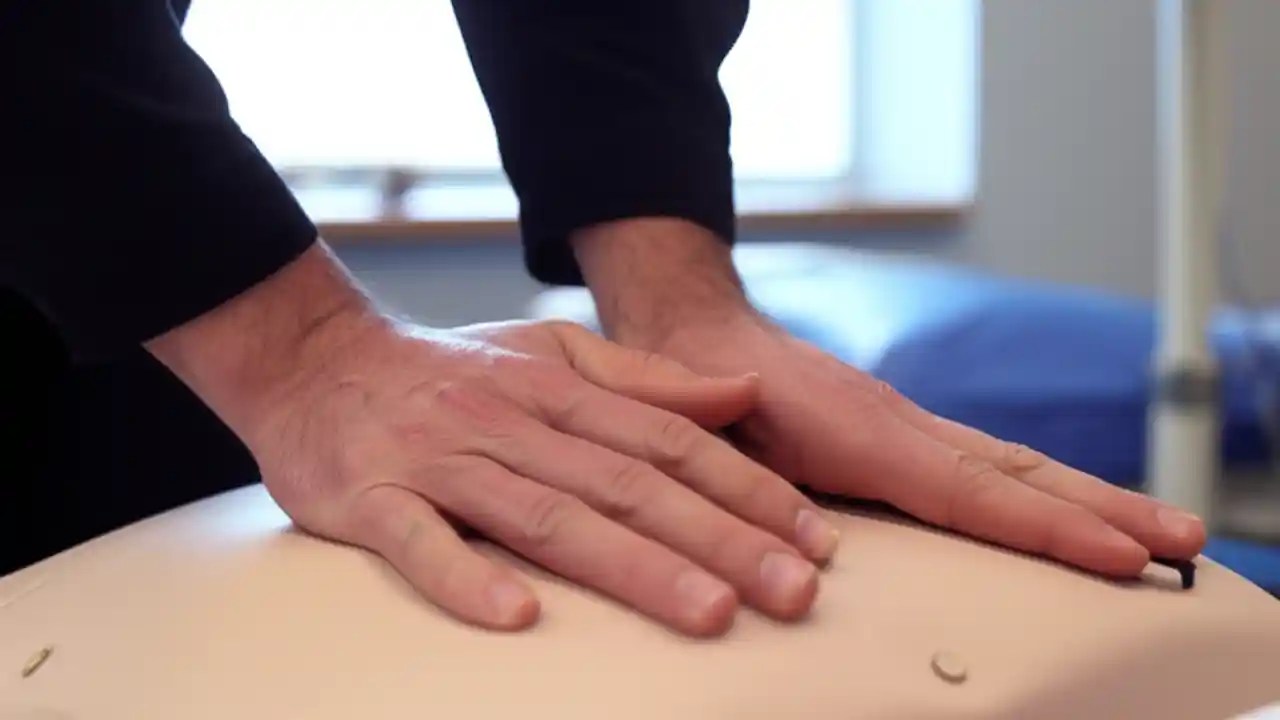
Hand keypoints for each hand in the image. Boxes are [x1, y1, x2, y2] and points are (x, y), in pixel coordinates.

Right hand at [148, 243, 837, 635]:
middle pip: (630, 485)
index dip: (748, 488)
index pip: (672, 442)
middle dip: (721, 539)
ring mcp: (444, 462)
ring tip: (709, 612)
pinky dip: (467, 577)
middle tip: (795, 592)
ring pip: (550, 516)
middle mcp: (513, 423)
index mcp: (561, 390)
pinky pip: (422, 543)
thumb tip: (743, 391)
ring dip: (633, 565)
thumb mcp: (549, 350)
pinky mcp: (373, 500)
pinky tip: (519, 618)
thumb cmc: (447, 369)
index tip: (813, 538)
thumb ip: (645, 376)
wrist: (314, 360)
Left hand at [576, 219, 1206, 577]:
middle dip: (1103, 509)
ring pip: (1011, 464)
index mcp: (860, 433)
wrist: (698, 332)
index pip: (971, 492)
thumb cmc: (700, 391)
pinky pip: (982, 463)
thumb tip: (801, 540)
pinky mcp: (898, 428)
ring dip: (1089, 498)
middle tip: (1183, 540)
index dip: (1044, 528)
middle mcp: (898, 424)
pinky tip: (1070, 510)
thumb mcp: (712, 441)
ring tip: (1160, 531)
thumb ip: (755, 486)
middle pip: (1018, 472)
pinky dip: (1038, 490)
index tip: (1117, 555)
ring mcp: (903, 422)